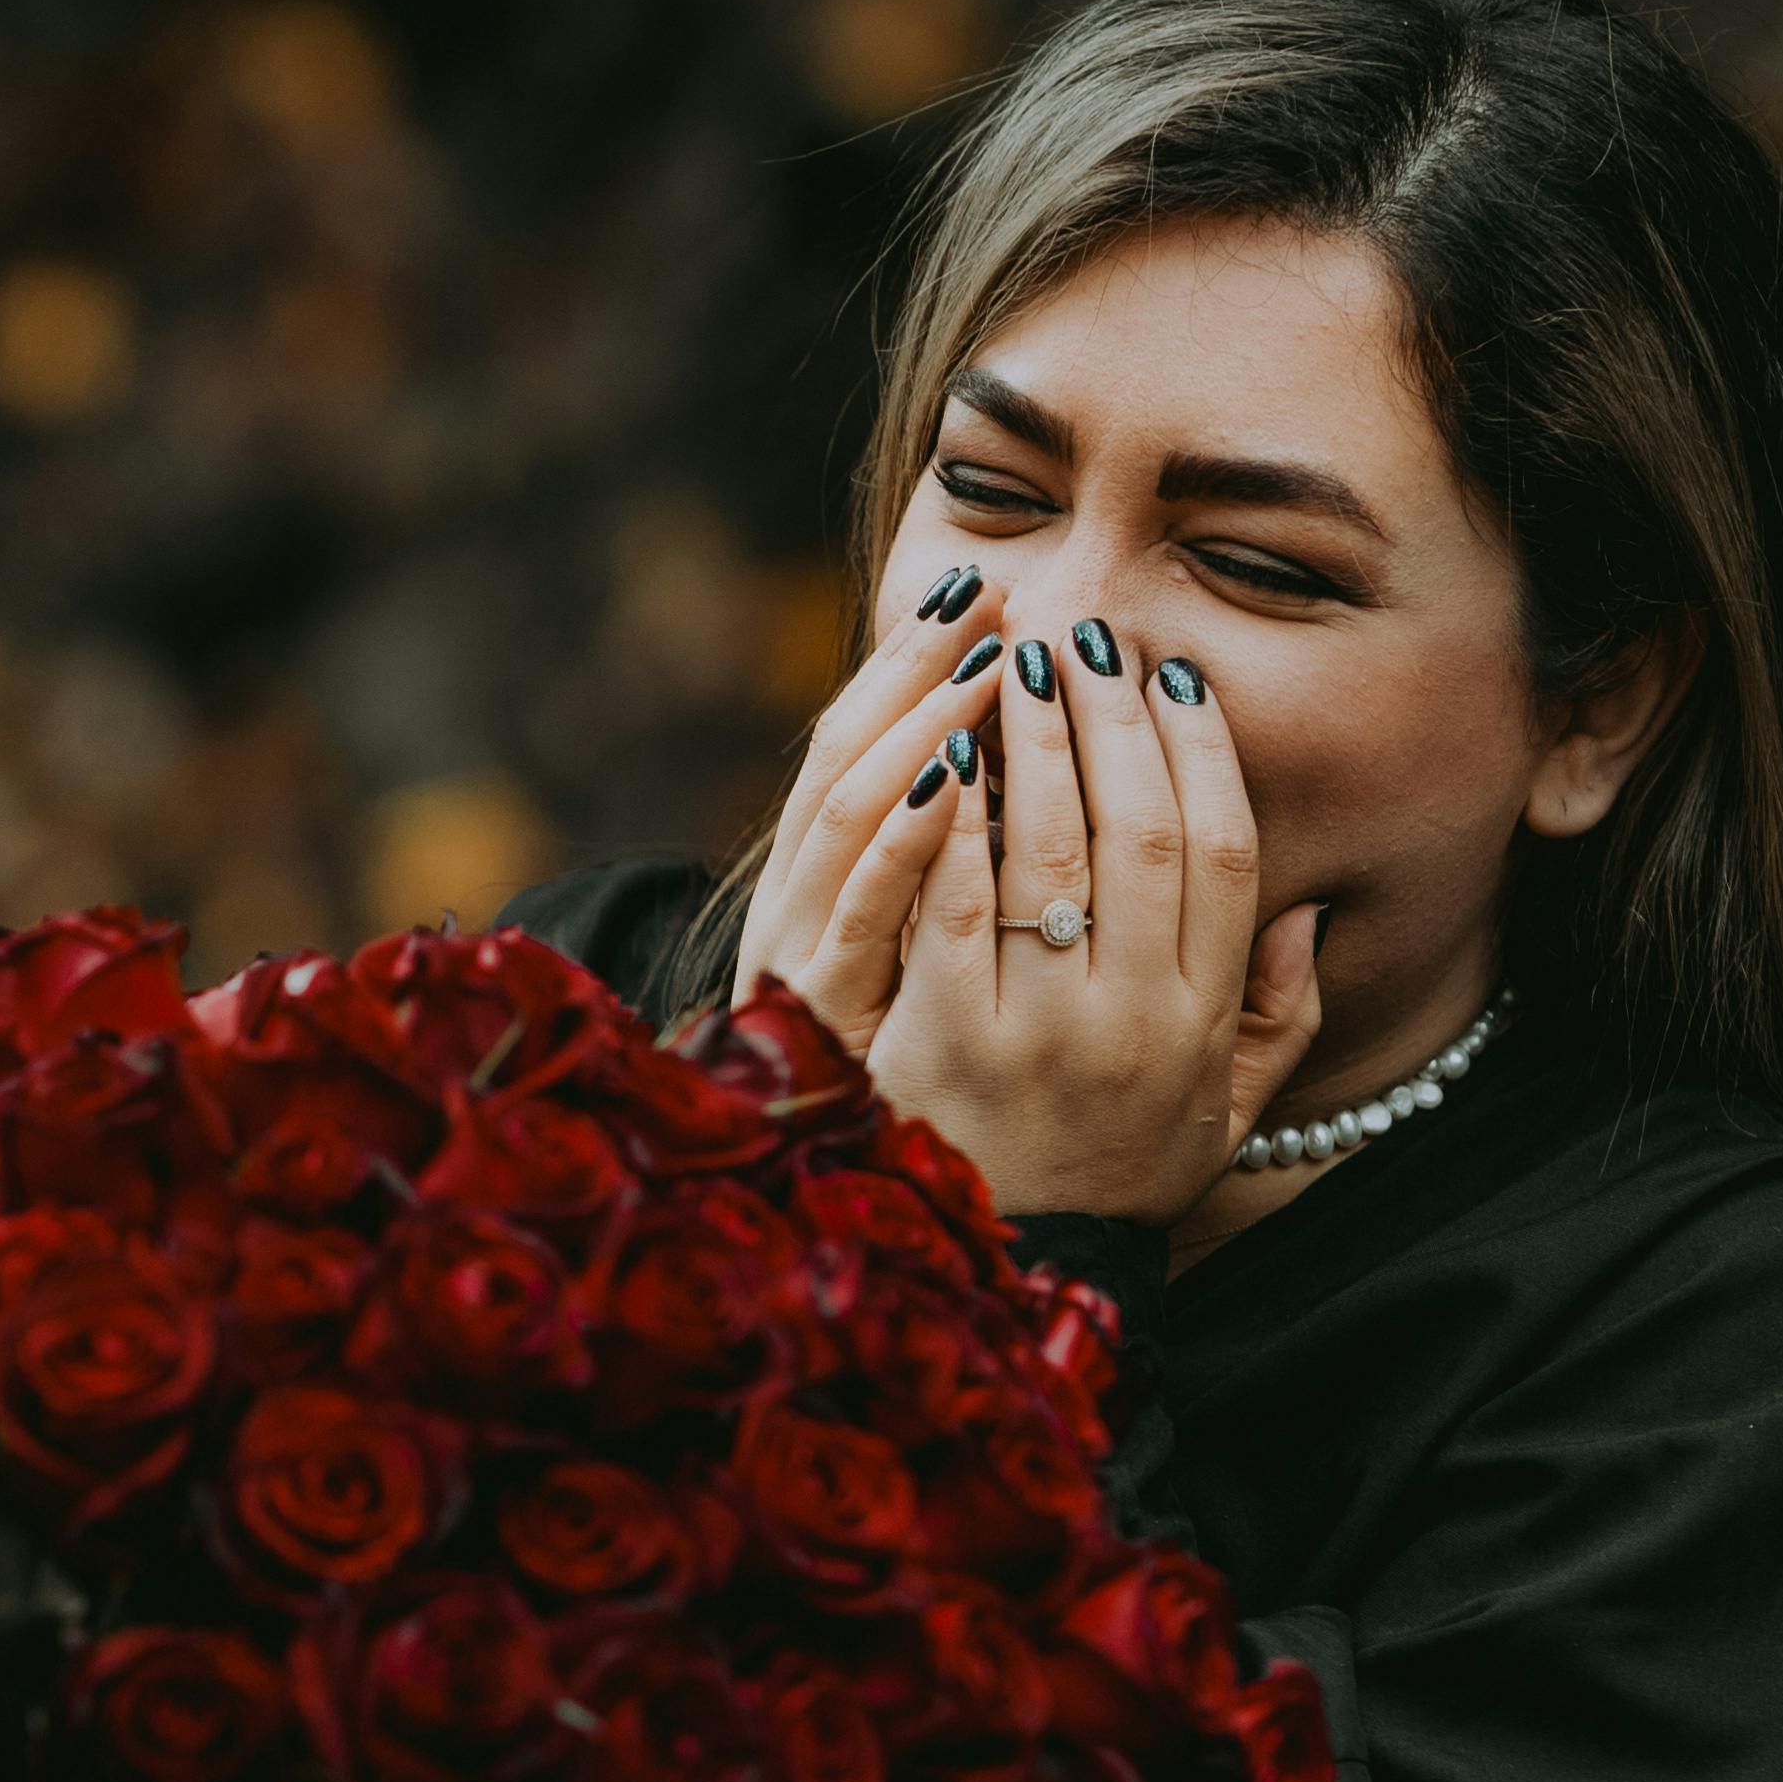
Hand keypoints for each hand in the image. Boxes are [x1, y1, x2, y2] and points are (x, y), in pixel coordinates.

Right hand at [731, 559, 1019, 1031]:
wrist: (812, 1196)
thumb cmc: (884, 1078)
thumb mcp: (893, 964)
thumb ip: (929, 872)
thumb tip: (986, 756)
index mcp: (820, 885)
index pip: (855, 741)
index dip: (907, 663)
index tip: (974, 586)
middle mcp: (796, 906)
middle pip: (842, 751)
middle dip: (911, 665)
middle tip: (976, 585)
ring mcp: (802, 954)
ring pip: (842, 809)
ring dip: (911, 723)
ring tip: (977, 652)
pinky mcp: (822, 1014)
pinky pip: (865, 910)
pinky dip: (904, 841)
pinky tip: (954, 779)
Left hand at [786, 613, 1321, 1220]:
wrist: (1004, 1281)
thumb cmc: (1110, 1181)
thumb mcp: (1223, 1117)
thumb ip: (1277, 1019)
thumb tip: (1308, 911)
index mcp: (1202, 1025)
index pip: (1224, 857)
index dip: (1204, 757)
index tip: (1174, 683)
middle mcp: (1131, 1022)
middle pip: (1140, 833)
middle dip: (1113, 724)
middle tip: (1088, 643)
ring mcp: (1035, 1031)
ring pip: (1046, 852)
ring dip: (1032, 744)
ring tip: (1016, 663)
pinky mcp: (941, 1043)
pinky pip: (948, 905)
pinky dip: (948, 822)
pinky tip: (942, 752)